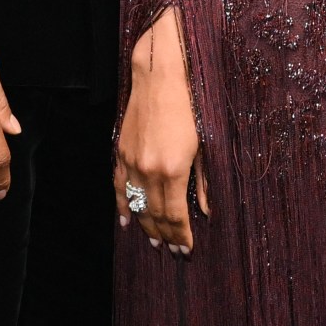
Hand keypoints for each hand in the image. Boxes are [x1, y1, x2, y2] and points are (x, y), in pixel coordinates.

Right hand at [114, 7, 208, 254]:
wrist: (161, 74)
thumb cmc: (190, 104)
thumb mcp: (205, 144)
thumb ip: (204, 181)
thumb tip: (206, 211)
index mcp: (173, 170)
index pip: (175, 216)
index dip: (181, 236)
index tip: (187, 250)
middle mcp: (149, 169)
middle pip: (155, 214)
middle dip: (165, 236)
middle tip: (173, 251)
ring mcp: (132, 160)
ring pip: (137, 204)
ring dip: (146, 225)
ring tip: (155, 242)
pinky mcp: (121, 150)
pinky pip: (119, 185)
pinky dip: (122, 205)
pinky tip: (125, 220)